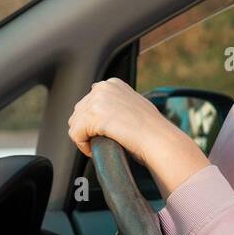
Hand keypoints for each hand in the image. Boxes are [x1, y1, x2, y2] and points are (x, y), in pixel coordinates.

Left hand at [67, 78, 209, 192]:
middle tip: (101, 142)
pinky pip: (75, 135)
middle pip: (78, 112)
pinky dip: (82, 146)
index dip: (93, 122)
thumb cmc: (151, 130)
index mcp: (112, 84)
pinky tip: (95, 150)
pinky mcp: (93, 117)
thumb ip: (116, 104)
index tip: (106, 133)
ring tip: (99, 146)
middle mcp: (102, 88)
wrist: (158, 139)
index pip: (88, 103)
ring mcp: (97, 101)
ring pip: (75, 124)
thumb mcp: (133, 106)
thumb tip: (103, 114)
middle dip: (86, 130)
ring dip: (84, 138)